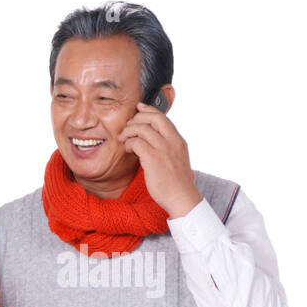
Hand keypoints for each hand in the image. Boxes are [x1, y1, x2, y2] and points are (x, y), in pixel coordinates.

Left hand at [117, 102, 202, 217]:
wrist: (182, 198)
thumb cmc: (176, 182)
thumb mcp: (176, 159)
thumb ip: (167, 147)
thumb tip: (153, 141)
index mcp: (178, 141)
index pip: (163, 118)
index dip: (149, 110)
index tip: (139, 108)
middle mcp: (172, 142)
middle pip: (153, 118)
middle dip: (137, 119)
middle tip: (127, 127)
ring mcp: (163, 150)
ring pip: (142, 129)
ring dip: (129, 131)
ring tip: (124, 139)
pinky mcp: (153, 159)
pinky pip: (136, 142)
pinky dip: (129, 143)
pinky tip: (128, 149)